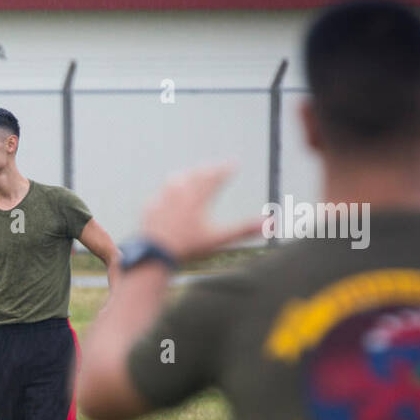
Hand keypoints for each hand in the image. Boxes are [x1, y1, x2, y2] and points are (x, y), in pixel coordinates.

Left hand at [140, 164, 265, 263]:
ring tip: (192, 176)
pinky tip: (167, 196)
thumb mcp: (218, 239)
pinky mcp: (150, 207)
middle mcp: (179, 193)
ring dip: (188, 176)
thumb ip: (244, 230)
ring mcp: (162, 199)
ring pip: (176, 180)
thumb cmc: (188, 247)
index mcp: (198, 197)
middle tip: (216, 168)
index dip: (226, 170)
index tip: (234, 164)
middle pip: (196, 175)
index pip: (215, 177)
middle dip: (209, 170)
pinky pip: (160, 195)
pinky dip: (168, 192)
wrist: (154, 254)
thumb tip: (270, 224)